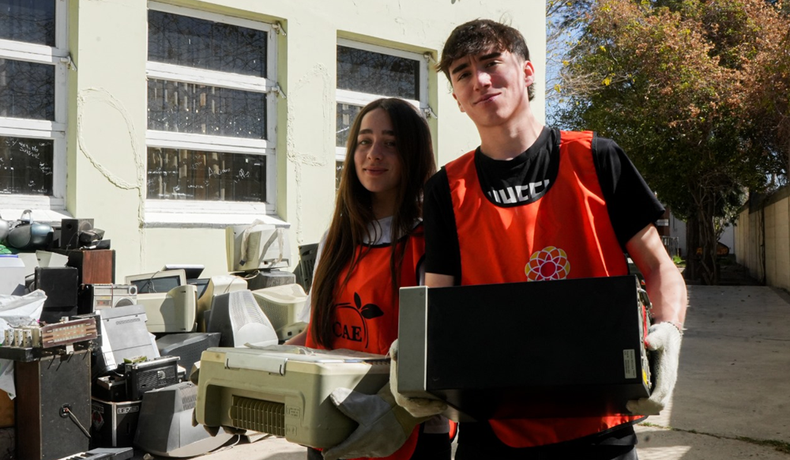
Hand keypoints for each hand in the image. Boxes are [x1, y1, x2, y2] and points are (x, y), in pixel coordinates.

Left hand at [322, 340, 445, 459]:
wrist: (405, 410)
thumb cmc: (382, 407)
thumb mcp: (361, 404)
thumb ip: (344, 402)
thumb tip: (332, 397)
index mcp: (361, 439)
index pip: (343, 450)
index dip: (333, 453)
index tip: (326, 454)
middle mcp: (371, 447)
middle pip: (353, 452)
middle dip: (344, 451)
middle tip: (336, 449)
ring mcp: (382, 449)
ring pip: (365, 452)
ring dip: (358, 449)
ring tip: (352, 445)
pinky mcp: (391, 448)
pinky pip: (376, 451)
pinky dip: (370, 447)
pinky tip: (367, 443)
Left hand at [626, 322, 682, 415]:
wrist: (669, 337)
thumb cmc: (663, 337)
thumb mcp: (659, 335)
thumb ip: (654, 339)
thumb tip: (648, 342)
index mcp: (667, 374)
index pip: (660, 396)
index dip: (648, 403)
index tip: (634, 401)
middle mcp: (667, 382)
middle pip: (659, 404)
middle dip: (643, 408)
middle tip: (627, 405)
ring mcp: (664, 384)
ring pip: (657, 404)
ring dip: (644, 408)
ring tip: (629, 405)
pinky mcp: (660, 384)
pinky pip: (654, 400)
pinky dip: (645, 404)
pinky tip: (634, 402)